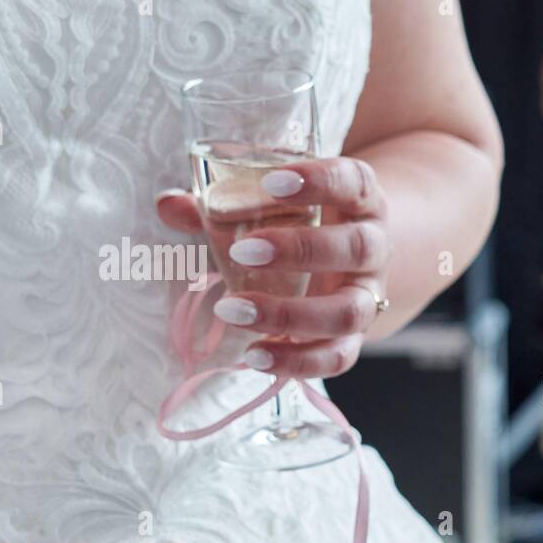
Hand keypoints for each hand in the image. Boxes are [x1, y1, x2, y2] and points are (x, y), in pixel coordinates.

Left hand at [156, 156, 389, 378]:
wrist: (351, 262)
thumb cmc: (307, 222)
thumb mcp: (279, 204)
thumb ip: (225, 202)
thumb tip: (168, 204)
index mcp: (361, 201)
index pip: (353, 182)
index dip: (320, 182)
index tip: (272, 184)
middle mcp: (375, 248)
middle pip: (355, 249)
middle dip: (300, 250)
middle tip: (242, 251)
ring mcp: (368, 296)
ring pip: (350, 311)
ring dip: (291, 313)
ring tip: (231, 310)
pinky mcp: (355, 338)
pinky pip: (338, 357)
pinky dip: (297, 361)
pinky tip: (254, 354)